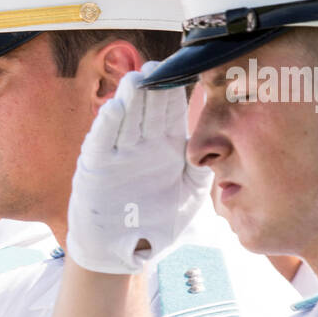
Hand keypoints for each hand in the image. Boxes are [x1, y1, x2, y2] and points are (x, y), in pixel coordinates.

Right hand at [66, 61, 212, 273]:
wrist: (123, 251)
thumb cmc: (156, 223)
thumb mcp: (189, 197)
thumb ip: (202, 171)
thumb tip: (220, 146)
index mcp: (165, 147)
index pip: (171, 112)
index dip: (177, 91)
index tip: (188, 69)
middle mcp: (141, 145)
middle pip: (148, 109)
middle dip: (154, 87)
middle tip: (161, 65)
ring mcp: (118, 154)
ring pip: (125, 119)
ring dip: (130, 99)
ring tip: (138, 79)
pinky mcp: (97, 168)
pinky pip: (102, 142)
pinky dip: (107, 125)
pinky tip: (115, 108)